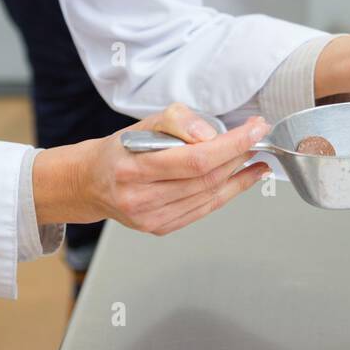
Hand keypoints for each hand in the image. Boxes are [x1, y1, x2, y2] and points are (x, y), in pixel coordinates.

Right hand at [32, 103, 270, 234]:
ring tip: (256, 157)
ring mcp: (151, 218)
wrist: (91, 182)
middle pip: (206, 179)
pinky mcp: (161, 228)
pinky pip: (204, 209)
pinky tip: (243, 178)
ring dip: (240, 175)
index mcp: (132, 168)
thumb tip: (211, 135)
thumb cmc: (120, 150)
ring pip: (209, 196)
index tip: (255, 128)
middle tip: (259, 137)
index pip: (196, 159)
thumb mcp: (143, 123)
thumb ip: (178, 121)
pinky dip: (228, 192)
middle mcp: (140, 198)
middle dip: (240, 156)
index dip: (232, 144)